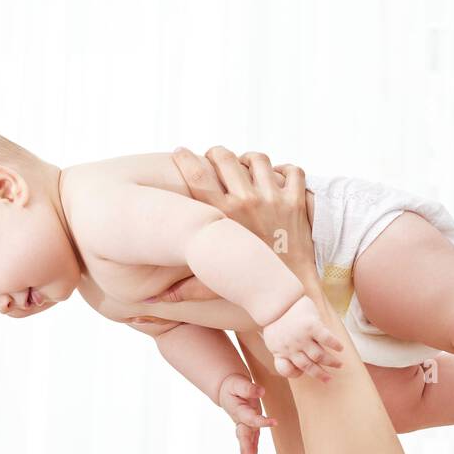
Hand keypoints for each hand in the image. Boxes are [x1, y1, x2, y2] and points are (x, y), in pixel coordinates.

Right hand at [170, 146, 319, 287]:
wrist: (291, 296)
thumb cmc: (252, 290)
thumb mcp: (217, 284)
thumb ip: (187, 287)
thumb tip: (156, 299)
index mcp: (223, 217)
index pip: (195, 173)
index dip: (184, 158)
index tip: (179, 154)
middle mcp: (246, 202)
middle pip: (224, 157)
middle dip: (216, 154)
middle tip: (215, 159)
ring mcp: (274, 199)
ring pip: (258, 159)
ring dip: (249, 159)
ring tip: (245, 167)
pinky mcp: (297, 202)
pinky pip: (292, 171)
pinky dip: (286, 170)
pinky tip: (278, 177)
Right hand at [217, 371, 277, 453]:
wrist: (226, 390)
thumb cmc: (233, 386)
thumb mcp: (238, 383)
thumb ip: (249, 388)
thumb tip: (261, 392)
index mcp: (239, 410)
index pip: (251, 418)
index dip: (262, 421)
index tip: (275, 422)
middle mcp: (241, 419)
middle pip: (244, 435)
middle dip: (246, 447)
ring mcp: (243, 424)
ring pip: (245, 439)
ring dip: (246, 451)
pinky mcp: (247, 425)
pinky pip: (249, 438)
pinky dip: (250, 448)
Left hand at [261, 294, 344, 380]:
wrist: (278, 298)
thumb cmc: (277, 318)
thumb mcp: (272, 337)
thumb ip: (281, 349)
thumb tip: (293, 360)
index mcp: (280, 351)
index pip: (286, 369)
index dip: (294, 373)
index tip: (302, 372)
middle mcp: (291, 347)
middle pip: (307, 366)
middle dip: (320, 374)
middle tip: (330, 379)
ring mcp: (301, 337)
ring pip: (319, 356)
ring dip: (331, 362)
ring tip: (339, 364)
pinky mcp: (312, 326)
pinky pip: (326, 339)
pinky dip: (334, 345)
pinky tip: (340, 348)